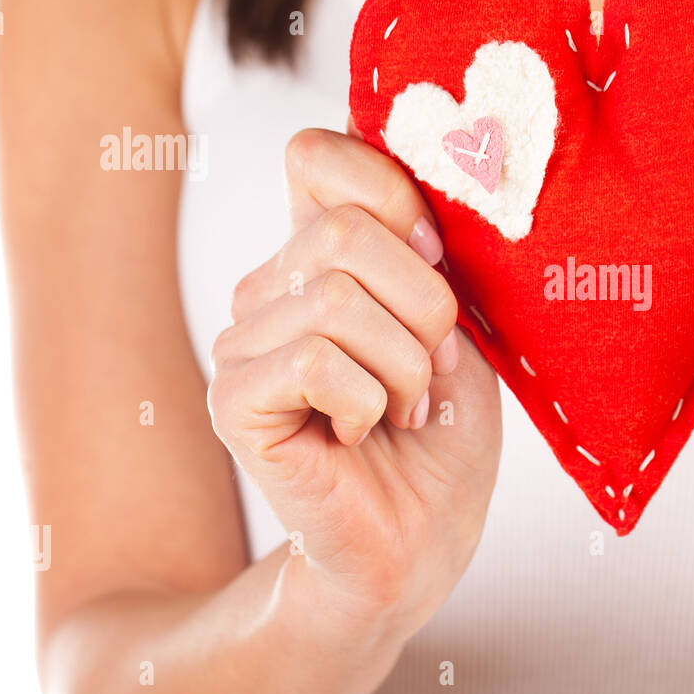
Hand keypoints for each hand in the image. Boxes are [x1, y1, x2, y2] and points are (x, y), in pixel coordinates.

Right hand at [208, 126, 500, 635]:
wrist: (423, 539)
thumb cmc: (445, 433)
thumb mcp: (460, 322)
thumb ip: (427, 249)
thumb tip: (423, 172)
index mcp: (321, 253)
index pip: (319, 154)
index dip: (393, 193)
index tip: (441, 262)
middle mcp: (271, 286)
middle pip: (347, 231)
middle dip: (426, 309)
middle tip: (433, 371)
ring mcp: (243, 343)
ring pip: (336, 297)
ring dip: (405, 367)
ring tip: (404, 409)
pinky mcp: (233, 400)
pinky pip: (315, 359)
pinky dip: (369, 401)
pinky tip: (363, 433)